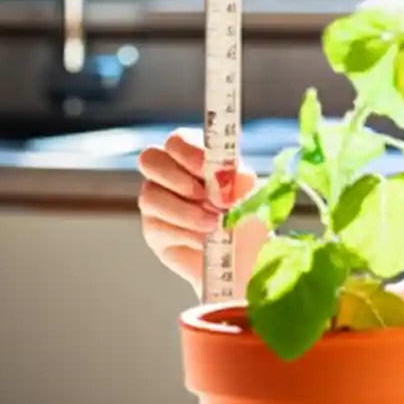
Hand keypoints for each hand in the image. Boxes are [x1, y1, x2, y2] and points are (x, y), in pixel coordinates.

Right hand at [136, 128, 265, 296]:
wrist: (246, 262)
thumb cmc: (248, 223)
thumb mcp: (254, 198)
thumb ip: (242, 181)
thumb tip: (230, 177)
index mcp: (194, 159)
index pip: (177, 141)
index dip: (189, 152)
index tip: (209, 170)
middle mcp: (170, 176)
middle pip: (150, 160)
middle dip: (178, 178)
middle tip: (208, 199)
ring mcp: (158, 203)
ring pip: (150, 196)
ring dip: (186, 211)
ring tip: (214, 226)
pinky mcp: (154, 231)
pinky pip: (157, 226)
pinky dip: (185, 233)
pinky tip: (205, 242)